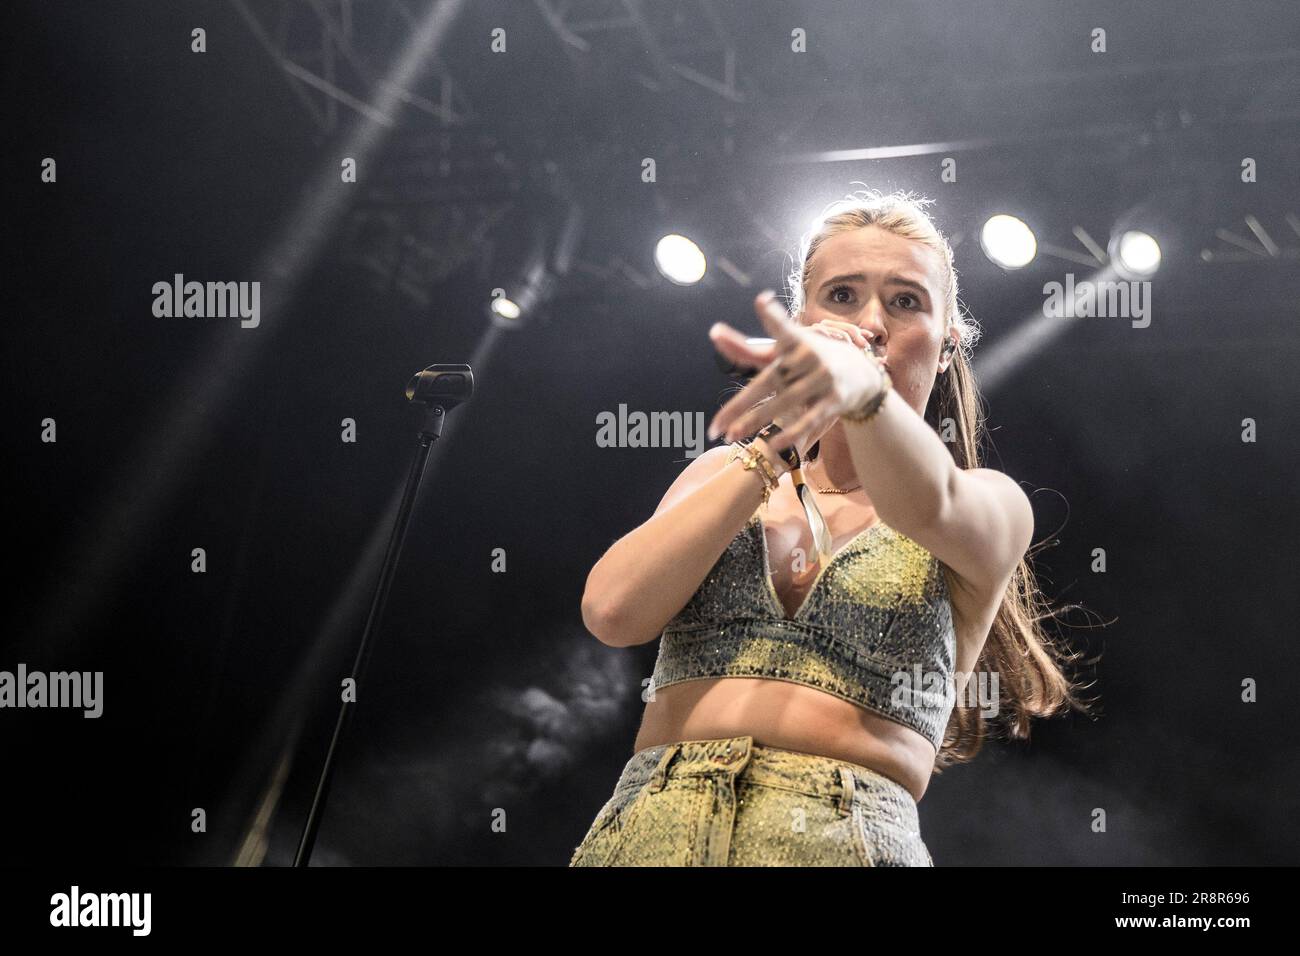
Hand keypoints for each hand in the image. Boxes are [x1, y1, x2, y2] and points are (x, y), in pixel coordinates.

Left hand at [707, 290, 884, 456]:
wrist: (862, 373)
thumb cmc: (809, 360)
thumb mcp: (782, 351)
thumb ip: (747, 348)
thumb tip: (714, 332)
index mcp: (795, 341)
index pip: (781, 327)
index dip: (773, 316)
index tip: (762, 301)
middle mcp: (809, 356)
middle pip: (768, 381)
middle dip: (740, 405)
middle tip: (714, 425)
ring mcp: (823, 377)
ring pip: (785, 402)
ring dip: (756, 421)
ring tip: (731, 436)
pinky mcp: (835, 398)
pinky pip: (811, 418)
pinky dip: (793, 431)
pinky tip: (773, 444)